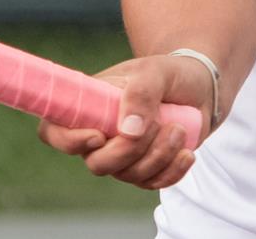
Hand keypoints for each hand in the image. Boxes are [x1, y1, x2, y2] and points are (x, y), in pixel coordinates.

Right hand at [37, 54, 213, 189]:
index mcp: (89, 105)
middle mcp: (99, 134)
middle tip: (160, 124)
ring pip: (128, 175)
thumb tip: (128, 131)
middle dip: (130, 150)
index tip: (98, 136)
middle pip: (96, 163)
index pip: (54, 130)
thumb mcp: (156, 72)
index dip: (67, 141)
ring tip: (179, 129)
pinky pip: (152, 184)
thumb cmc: (170, 74)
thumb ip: (141, 94)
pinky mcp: (146, 168)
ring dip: (158, 156)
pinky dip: (171, 172)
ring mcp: (122, 155)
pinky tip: (186, 152)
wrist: (201, 88)